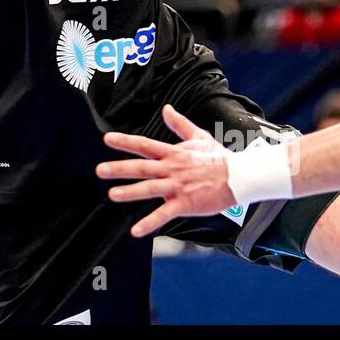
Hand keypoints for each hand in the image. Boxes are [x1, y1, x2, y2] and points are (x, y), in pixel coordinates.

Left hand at [97, 105, 236, 236]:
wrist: (239, 176)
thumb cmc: (219, 158)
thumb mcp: (199, 136)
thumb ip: (179, 124)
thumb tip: (166, 109)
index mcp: (173, 153)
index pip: (145, 145)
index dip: (125, 142)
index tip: (107, 139)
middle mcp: (172, 169)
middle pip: (142, 167)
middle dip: (119, 168)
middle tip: (100, 170)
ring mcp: (177, 186)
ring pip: (150, 189)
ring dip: (130, 192)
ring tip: (112, 195)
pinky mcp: (185, 203)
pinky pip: (164, 214)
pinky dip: (150, 223)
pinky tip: (136, 231)